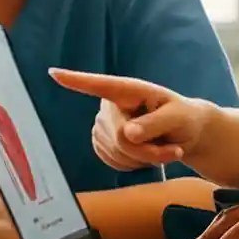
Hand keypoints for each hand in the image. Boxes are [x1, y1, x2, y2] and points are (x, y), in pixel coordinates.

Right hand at [49, 69, 212, 171]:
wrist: (184, 134)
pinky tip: (147, 156)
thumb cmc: (184, 118)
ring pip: (117, 153)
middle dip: (148, 150)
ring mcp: (103, 126)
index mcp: (129, 90)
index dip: (77, 81)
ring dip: (145, 159)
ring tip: (165, 149)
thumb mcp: (179, 118)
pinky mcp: (102, 144)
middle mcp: (110, 106)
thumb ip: (156, 123)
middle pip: (119, 137)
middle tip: (174, 150)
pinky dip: (134, 165)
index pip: (101, 85)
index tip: (54, 73)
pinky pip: (113, 162)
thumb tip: (127, 133)